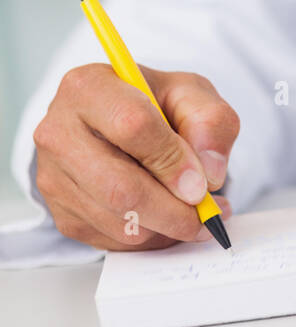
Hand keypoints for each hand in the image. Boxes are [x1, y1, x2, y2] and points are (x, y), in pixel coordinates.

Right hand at [34, 64, 239, 250]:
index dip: (172, 160)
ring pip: (117, 220)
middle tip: (208, 214)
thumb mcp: (191, 93)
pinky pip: (110, 240)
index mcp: (89, 86)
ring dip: (166, 227)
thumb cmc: (154, 103)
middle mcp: (59, 131)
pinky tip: (167, 217)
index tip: (202, 183)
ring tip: (194, 212)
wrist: (121, 121)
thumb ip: (211, 122)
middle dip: (172, 209)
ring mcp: (53, 176)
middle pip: (119, 186)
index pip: (131, 126)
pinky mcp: (60, 213)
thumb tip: (209, 173)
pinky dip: (150, 237)